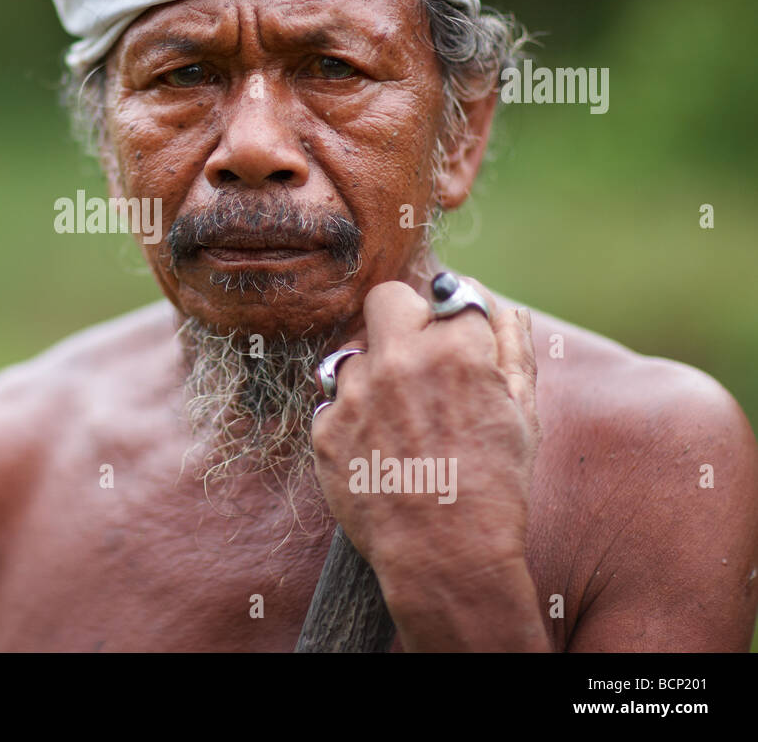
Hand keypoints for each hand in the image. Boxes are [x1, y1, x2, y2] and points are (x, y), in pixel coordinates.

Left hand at [311, 279, 540, 595]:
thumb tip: (503, 308)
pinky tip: (380, 453)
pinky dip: (353, 420)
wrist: (444, 557)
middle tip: (417, 358)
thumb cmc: (496, 488)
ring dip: (374, 375)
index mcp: (456, 349)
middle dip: (402, 318)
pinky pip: (334, 403)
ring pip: (355, 354)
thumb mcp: (523, 416)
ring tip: (402, 423)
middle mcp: (399, 360)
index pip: (449, 293)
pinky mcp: (325, 428)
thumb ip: (512, 350)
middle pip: (387, 299)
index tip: (455, 336)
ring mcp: (355, 393)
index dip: (454, 317)